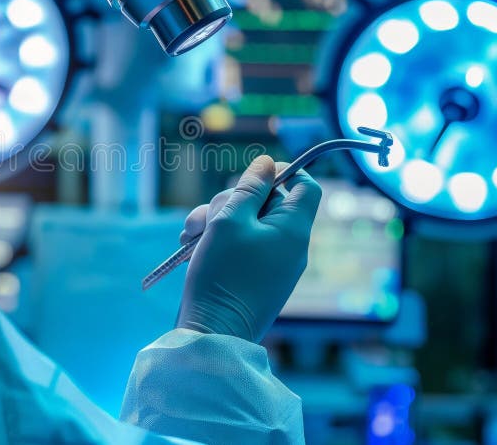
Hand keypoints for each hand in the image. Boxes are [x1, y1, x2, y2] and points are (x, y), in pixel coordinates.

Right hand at [175, 156, 321, 341]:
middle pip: (267, 202)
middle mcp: (290, 246)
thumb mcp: (230, 221)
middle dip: (231, 201)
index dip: (283, 172)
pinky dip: (218, 241)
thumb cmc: (221, 274)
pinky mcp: (256, 277)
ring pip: (247, 223)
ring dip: (216, 221)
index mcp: (293, 230)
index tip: (254, 174)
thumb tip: (266, 164)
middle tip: (207, 218)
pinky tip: (191, 247)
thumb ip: (249, 188)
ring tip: (190, 236)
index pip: (307, 186)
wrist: (212, 333)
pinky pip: (241, 246)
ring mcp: (273, 263)